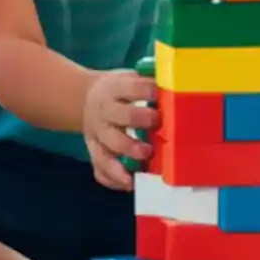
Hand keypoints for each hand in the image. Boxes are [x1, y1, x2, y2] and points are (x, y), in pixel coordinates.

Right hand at [84, 69, 157, 191]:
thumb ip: (146, 81)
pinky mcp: (94, 151)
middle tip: (156, 122)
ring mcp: (97, 134)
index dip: (145, 90)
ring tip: (144, 156)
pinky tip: (128, 182)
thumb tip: (175, 83)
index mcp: (113, 89)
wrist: (83, 98)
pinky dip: (112, 177)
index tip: (158, 94)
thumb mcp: (127, 77)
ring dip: (128, 151)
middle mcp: (103, 112)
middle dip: (138, 120)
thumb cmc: (118, 90)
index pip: (129, 88)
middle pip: (120, 117)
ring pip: (109, 146)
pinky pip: (99, 167)